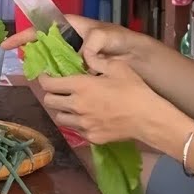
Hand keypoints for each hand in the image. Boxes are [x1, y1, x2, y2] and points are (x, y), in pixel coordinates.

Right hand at [2, 14, 149, 72]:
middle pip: (42, 48)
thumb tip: (81, 59)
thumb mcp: (106, 36)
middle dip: (32, 57)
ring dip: (46, 72)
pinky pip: (63, 76)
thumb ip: (92, 44)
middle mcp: (68, 41)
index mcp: (70, 27)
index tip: (6, 46)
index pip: (41, 29)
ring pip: (51, 65)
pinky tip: (57, 90)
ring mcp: (72, 57)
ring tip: (42, 82)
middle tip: (27, 69)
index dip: (23, 37)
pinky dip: (59, 82)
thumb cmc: (122, 40)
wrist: (139, 57)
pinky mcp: (79, 71)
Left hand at [38, 53, 176, 144]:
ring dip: (62, 110)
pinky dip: (77, 124)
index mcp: (80, 86)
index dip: (44, 79)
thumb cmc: (134, 90)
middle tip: (60, 90)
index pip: (48, 84)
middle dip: (51, 94)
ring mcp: (82, 124)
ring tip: (72, 105)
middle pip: (49, 102)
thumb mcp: (117, 67)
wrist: (148, 118)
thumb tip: (85, 57)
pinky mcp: (90, 137)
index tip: (47, 76)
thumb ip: (97, 61)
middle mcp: (76, 106)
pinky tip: (87, 118)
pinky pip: (75, 130)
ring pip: (59, 118)